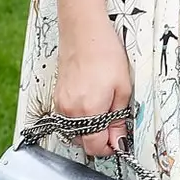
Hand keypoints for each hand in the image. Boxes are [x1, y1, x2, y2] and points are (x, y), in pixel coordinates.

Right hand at [53, 24, 133, 156]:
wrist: (84, 31)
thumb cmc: (105, 54)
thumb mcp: (123, 89)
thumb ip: (119, 120)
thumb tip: (118, 140)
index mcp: (89, 111)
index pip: (95, 148)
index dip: (110, 148)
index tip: (118, 142)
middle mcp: (70, 111)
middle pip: (83, 142)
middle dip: (99, 139)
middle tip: (114, 124)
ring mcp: (61, 104)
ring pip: (74, 131)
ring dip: (89, 129)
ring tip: (103, 110)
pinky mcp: (57, 96)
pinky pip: (67, 118)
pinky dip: (79, 118)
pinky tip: (91, 103)